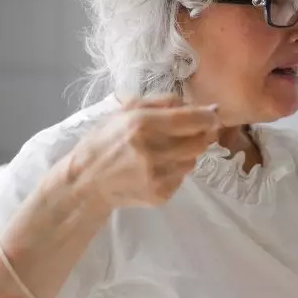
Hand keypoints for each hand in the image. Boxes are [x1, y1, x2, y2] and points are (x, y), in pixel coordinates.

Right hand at [66, 95, 219, 208]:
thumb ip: (163, 103)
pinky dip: (176, 169)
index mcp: (142, 124)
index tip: (212, 114)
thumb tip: (201, 105)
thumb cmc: (104, 141)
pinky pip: (182, 177)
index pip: (193, 119)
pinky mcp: (161, 194)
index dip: (209, 116)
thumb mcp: (125, 111)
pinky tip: (157, 167)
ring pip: (193, 160)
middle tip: (193, 131)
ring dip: (188, 152)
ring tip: (166, 150)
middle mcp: (152, 151)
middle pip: (200, 141)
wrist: (85, 182)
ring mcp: (157, 176)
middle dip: (202, 134)